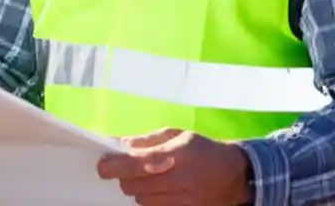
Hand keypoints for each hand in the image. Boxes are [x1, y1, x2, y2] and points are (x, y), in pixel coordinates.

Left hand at [97, 128, 251, 205]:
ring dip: (139, 189)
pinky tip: (159, 190)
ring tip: (152, 179)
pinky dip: (149, 199)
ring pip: (140, 199)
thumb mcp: (178, 135)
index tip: (102, 165)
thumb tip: (117, 144)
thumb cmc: (202, 150)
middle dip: (126, 176)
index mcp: (177, 154)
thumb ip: (147, 140)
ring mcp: (180, 200)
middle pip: (133, 184)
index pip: (139, 162)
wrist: (232, 176)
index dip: (116, 165)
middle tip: (131, 169)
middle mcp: (179, 179)